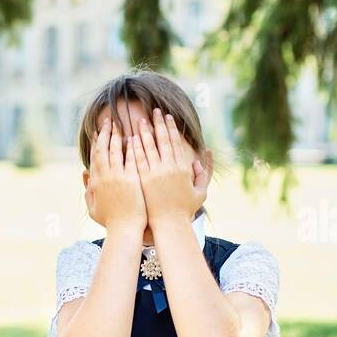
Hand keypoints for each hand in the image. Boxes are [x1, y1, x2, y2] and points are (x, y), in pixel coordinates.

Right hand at [85, 114, 145, 236]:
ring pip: (117, 149)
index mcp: (95, 181)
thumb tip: (83, 173)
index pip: (95, 155)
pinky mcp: (132, 179)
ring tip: (122, 123)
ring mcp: (119, 177)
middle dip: (106, 132)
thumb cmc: (111, 221)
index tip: (99, 131)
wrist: (125, 230)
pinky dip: (131, 147)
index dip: (97, 141)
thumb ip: (87, 189)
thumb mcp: (93, 207)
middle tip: (110, 120)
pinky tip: (134, 136)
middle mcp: (105, 176)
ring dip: (118, 134)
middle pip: (104, 148)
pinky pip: (131, 158)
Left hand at [129, 106, 205, 228]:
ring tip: (139, 121)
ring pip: (148, 147)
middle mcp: (168, 167)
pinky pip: (137, 160)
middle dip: (157, 124)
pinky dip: (134, 148)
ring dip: (144, 132)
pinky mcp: (143, 180)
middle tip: (153, 111)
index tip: (167, 117)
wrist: (169, 225)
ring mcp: (154, 173)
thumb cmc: (185, 210)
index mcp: (182, 168)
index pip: (174, 142)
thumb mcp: (201, 190)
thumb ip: (204, 170)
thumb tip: (206, 152)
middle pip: (161, 140)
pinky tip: (130, 139)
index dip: (170, 128)